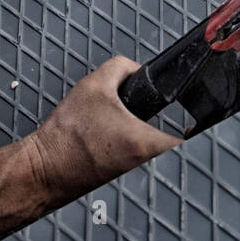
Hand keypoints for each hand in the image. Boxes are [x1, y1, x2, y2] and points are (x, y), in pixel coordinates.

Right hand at [23, 56, 182, 204]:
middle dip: (171, 116)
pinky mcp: (123, 174)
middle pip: (177, 135)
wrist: (42, 169)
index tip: (198, 101)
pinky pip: (139, 151)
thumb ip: (121, 67)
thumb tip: (135, 69)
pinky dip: (133, 138)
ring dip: (152, 128)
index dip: (197, 112)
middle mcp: (147, 160)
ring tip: (135, 115)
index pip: (191, 129)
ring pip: (158, 144)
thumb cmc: (64, 138)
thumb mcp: (93, 85)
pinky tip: (115, 130)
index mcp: (148, 141)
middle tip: (162, 105)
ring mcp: (137, 170)